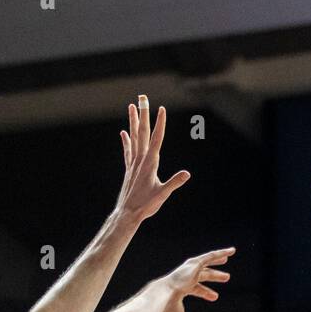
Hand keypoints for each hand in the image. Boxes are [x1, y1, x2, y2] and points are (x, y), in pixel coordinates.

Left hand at [116, 95, 190, 222]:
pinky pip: (128, 151)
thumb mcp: (162, 194)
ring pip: (133, 137)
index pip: (157, 139)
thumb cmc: (146, 205)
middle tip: (143, 97)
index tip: (162, 109)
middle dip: (143, 114)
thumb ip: (174, 182)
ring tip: (131, 106)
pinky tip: (123, 133)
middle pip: (142, 132)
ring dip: (133, 121)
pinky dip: (126, 140)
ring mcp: (134, 163)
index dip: (160, 123)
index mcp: (150, 163)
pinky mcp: (130, 169)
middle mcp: (140, 159)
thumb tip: (187, 174)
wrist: (127, 214)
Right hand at [162, 248, 234, 311]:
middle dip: (214, 276)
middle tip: (226, 277)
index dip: (206, 293)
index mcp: (181, 288)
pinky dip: (220, 253)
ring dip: (217, 261)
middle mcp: (185, 277)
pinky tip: (230, 251)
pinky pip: (210, 256)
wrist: (162, 297)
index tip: (215, 297)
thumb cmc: (167, 308)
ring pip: (206, 262)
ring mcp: (189, 270)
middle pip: (203, 275)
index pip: (196, 288)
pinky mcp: (194, 264)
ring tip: (227, 259)